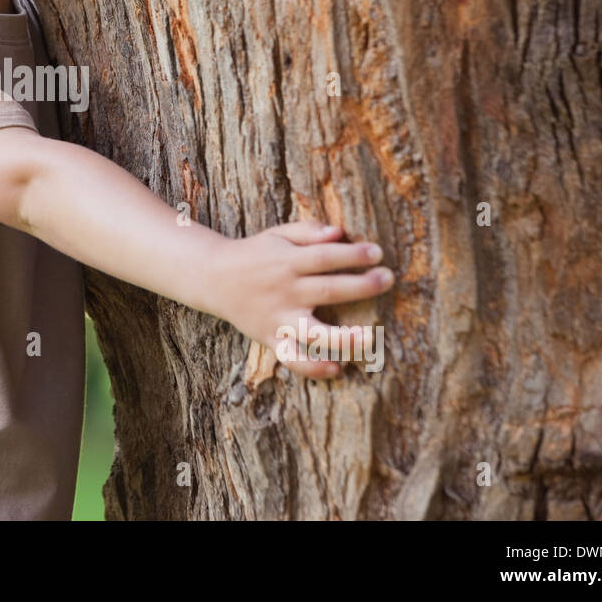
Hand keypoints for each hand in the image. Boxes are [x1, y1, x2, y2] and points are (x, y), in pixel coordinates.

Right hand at [203, 219, 393, 379]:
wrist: (213, 278)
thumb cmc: (255, 254)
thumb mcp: (278, 235)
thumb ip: (308, 232)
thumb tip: (340, 232)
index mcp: (287, 261)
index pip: (326, 256)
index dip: (354, 254)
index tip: (378, 252)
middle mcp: (284, 291)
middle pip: (328, 290)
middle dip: (362, 285)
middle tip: (388, 279)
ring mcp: (277, 318)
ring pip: (313, 333)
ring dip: (343, 337)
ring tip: (370, 338)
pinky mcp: (270, 339)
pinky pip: (292, 358)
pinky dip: (312, 368)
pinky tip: (336, 369)